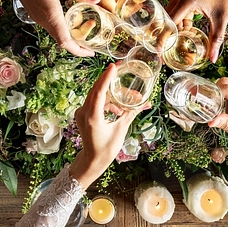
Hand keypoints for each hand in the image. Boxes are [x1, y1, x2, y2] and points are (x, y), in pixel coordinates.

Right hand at [0, 0, 100, 56]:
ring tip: (85, 30)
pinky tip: (71, 20)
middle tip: (92, 43)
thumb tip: (96, 0)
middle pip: (62, 41)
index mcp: (51, 14)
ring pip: (56, 34)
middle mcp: (43, 20)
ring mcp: (38, 18)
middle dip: (78, 46)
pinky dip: (63, 29)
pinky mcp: (35, 14)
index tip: (91, 53)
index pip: (65, 41)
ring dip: (70, 37)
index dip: (79, 50)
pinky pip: (51, 27)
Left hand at [69, 65, 147, 187]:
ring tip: (128, 97)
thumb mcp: (121, 130)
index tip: (113, 66)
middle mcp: (84, 112)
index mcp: (92, 116)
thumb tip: (146, 103)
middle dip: (110, 79)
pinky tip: (118, 109)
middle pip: (97, 89)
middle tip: (120, 68)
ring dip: (111, 93)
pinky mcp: (83, 114)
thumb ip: (131, 113)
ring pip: (97, 95)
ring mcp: (81, 113)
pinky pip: (95, 102)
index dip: (106, 77)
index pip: (99, 91)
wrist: (92, 160)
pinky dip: (107, 101)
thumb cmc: (106, 149)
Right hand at [167, 0, 227, 61]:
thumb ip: (216, 39)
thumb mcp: (221, 18)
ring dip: (175, 31)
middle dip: (167, 38)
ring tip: (180, 44)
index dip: (163, 39)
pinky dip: (180, 24)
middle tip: (167, 54)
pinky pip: (175, 14)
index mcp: (187, 2)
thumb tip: (213, 58)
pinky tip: (187, 32)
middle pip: (167, 22)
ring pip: (171, 18)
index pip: (170, 23)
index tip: (159, 52)